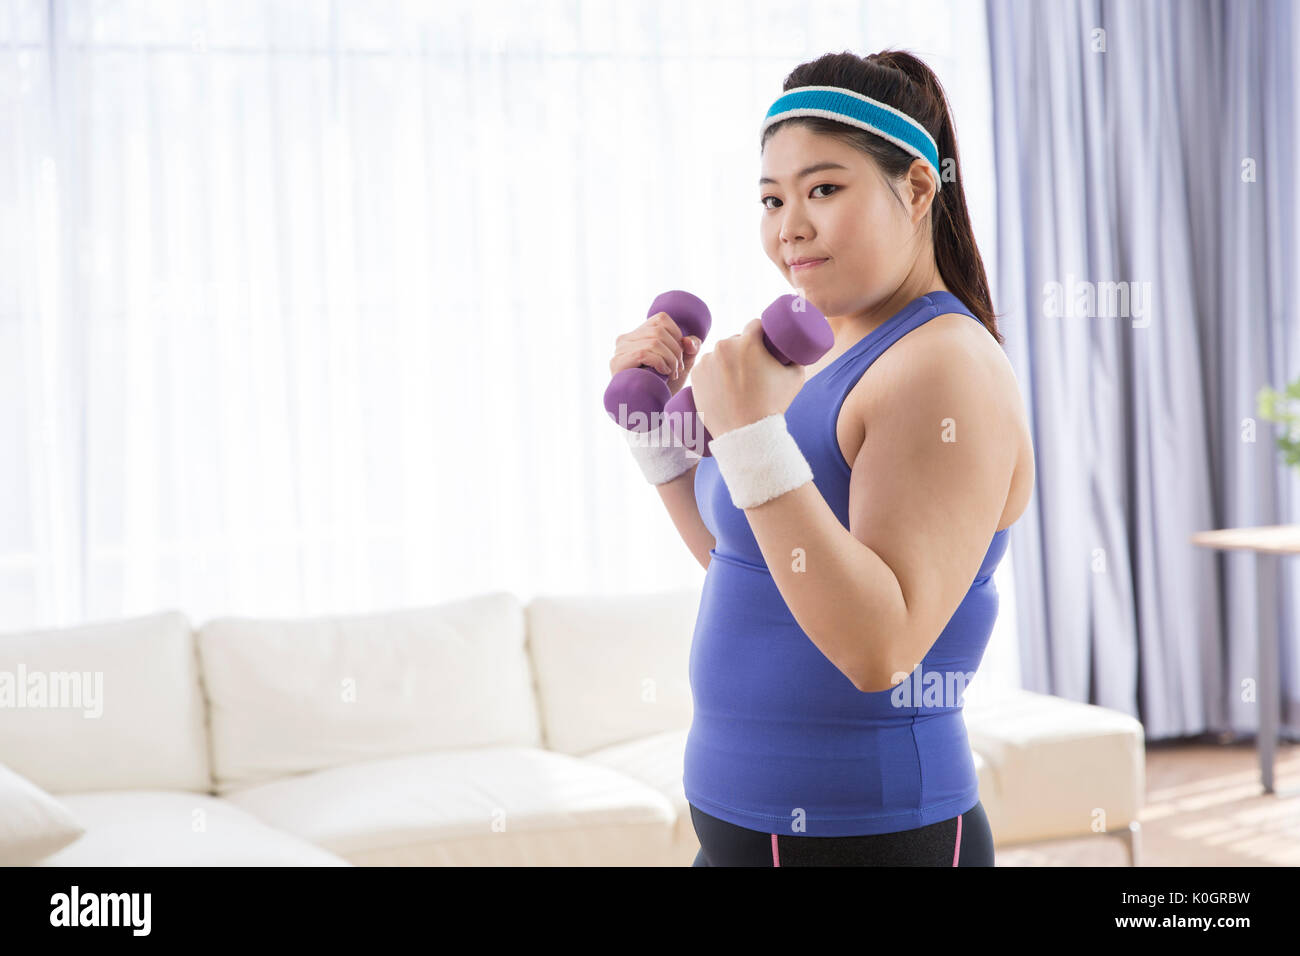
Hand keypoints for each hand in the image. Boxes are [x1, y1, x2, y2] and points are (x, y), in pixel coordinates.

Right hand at [608, 312, 702, 396]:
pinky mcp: (617, 363)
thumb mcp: (681, 363)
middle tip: (678, 370)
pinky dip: (659, 362)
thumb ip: (690, 348)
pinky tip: (663, 373)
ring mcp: (619, 351)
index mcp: (637, 334)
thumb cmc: (663, 387)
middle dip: (675, 350)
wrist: (647, 412)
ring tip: (672, 374)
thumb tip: (688, 342)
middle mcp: (625, 339)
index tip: (680, 356)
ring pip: (653, 341)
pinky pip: (643, 353)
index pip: (661, 319)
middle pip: (659, 330)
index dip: (677, 335)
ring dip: (669, 359)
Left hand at [689, 318, 805, 437]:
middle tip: (751, 367)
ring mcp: (707, 360)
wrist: (746, 433)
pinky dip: (712, 372)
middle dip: (743, 349)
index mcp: (748, 342)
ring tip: (736, 380)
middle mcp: (724, 346)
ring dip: (726, 360)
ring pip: (720, 354)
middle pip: (736, 340)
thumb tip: (794, 351)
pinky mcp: (696, 375)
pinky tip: (721, 384)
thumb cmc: (772, 406)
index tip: (764, 341)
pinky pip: (706, 366)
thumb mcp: (795, 378)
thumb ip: (796, 360)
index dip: (761, 332)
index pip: (755, 325)